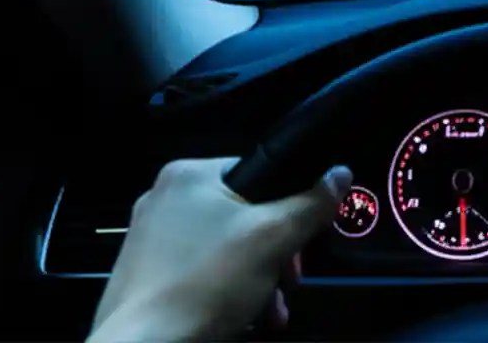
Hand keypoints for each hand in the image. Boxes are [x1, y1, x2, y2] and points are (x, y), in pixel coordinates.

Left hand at [88, 158, 351, 341]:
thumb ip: (311, 204)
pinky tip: (247, 314)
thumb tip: (341, 173)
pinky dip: (229, 289)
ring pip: (226, 247)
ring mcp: (150, 238)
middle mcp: (164, 198)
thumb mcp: (273, 239)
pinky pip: (202, 270)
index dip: (291, 204)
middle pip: (245, 215)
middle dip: (276, 253)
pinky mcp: (146, 274)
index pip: (258, 173)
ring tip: (272, 309)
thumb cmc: (208, 282)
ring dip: (260, 277)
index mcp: (188, 175)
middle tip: (290, 281)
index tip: (305, 239)